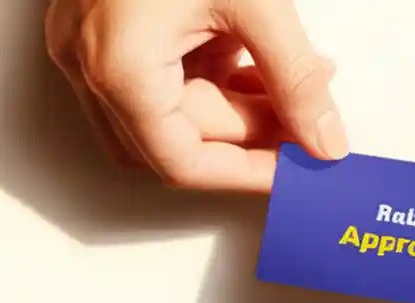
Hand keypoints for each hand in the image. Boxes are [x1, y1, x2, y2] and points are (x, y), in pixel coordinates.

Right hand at [46, 0, 346, 191]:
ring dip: (235, 105)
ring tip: (300, 80)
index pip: (183, 162)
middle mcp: (89, 64)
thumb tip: (327, 140)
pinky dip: (212, 73)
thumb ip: (297, 78)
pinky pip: (158, 73)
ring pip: (168, 111)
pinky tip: (262, 54)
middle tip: (310, 121)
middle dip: (250, 133)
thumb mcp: (256, 1)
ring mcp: (87, 43)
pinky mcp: (100, 21)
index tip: (299, 169)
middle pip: (176, 140)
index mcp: (119, 67)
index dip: (248, 173)